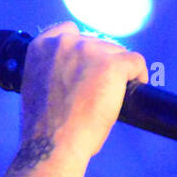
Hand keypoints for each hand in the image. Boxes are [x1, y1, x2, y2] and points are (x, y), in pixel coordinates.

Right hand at [16, 21, 148, 166]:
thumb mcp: (38, 88)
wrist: (52, 145)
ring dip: (117, 71)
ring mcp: (90, 50)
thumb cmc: (43, 129)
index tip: (87, 63)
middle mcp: (64, 43)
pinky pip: (136, 62)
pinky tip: (134, 89)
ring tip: (113, 96)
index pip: (68, 31)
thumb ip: (52, 72)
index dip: (82, 48)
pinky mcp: (113, 64)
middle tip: (100, 90)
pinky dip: (138, 76)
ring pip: (116, 52)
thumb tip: (75, 74)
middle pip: (96, 43)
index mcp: (40, 47)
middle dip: (100, 63)